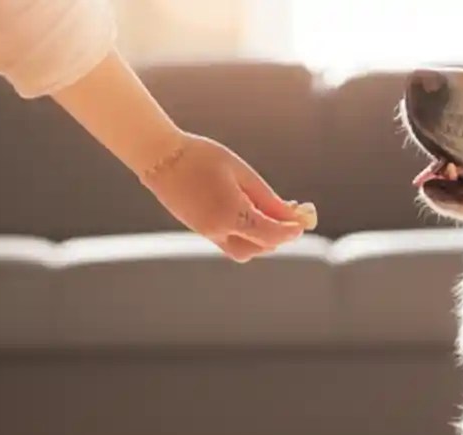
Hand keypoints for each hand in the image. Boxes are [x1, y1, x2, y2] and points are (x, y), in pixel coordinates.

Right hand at [141, 133, 307, 261]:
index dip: (291, 230)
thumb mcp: (241, 173)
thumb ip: (267, 199)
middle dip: (278, 235)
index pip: (272, 234)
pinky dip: (246, 236)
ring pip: (244, 251)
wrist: (159, 156)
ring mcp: (206, 233)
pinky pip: (229, 243)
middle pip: (260, 247)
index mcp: (231, 215)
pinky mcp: (199, 229)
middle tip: (290, 215)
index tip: (303, 221)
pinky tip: (250, 214)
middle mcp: (218, 230)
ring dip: (262, 239)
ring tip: (269, 213)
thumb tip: (292, 215)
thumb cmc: (202, 157)